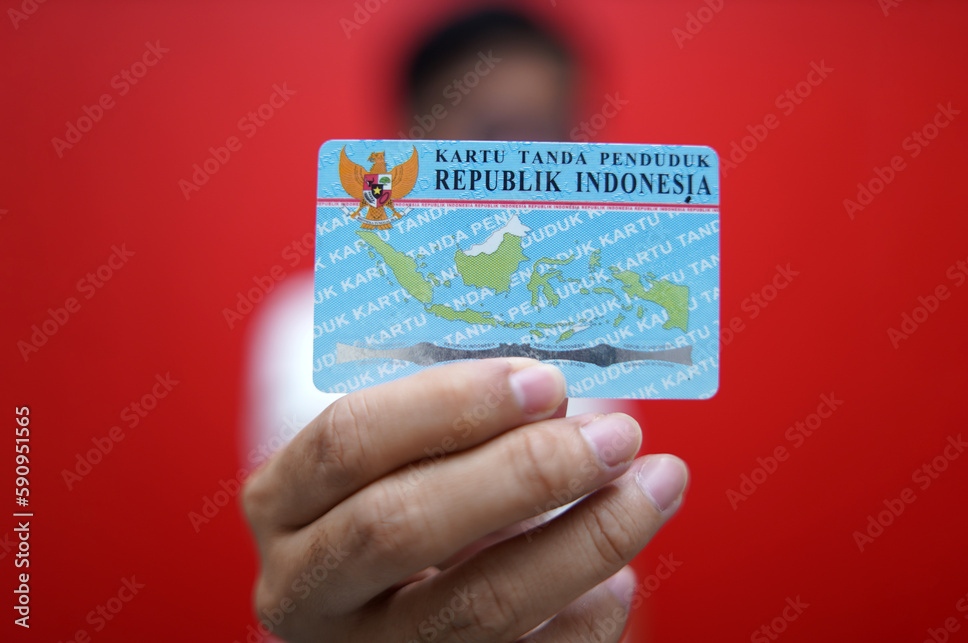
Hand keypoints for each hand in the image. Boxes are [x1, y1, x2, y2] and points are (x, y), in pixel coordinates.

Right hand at [241, 358, 688, 641]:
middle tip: (616, 435)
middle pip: (402, 525)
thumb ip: (458, 420)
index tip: (545, 380)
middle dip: (523, 471)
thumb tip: (559, 392)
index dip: (450, 405)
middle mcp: (305, 588)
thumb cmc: (408, 494)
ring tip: (654, 484)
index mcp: (283, 503)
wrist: (390, 605)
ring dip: (584, 538)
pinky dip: (586, 617)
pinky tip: (618, 576)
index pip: (349, 440)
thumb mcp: (404, 454)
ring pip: (477, 606)